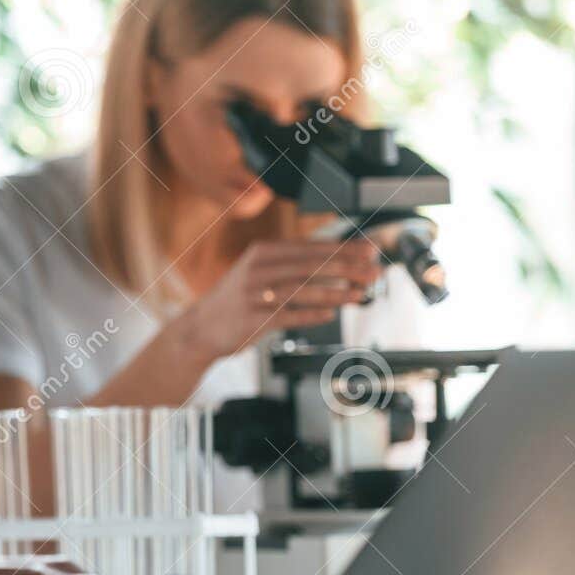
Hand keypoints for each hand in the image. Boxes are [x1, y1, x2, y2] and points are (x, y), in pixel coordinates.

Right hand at [179, 238, 380, 358]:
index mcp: (264, 251)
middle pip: (311, 265)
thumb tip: (341, 262)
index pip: (311, 247)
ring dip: (336, 291)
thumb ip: (295, 267)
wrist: (201, 328)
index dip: (344, 248)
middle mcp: (258, 268)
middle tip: (374, 271)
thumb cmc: (238, 301)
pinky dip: (311, 314)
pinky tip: (330, 313)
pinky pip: (288, 315)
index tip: (370, 251)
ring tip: (359, 293)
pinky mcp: (253, 317)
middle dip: (347, 267)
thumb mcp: (261, 274)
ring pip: (303, 289)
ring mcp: (254, 293)